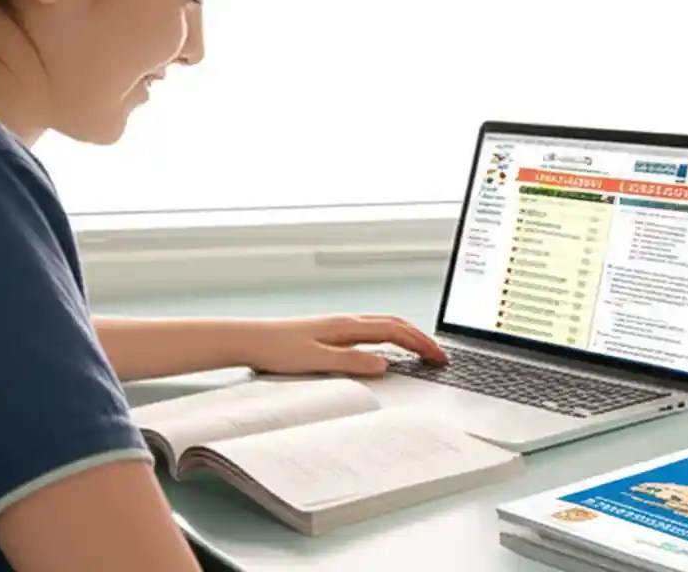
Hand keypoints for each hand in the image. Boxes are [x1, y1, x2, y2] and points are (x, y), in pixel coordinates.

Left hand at [242, 314, 447, 376]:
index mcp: (347, 326)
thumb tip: (385, 365)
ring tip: (422, 350)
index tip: (439, 357)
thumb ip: (352, 362)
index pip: (395, 331)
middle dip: (420, 338)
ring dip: (406, 335)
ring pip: (382, 325)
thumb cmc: (276, 349)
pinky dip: (389, 337)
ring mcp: (338, 325)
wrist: (248, 339)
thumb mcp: (317, 361)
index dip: (421, 344)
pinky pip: (369, 331)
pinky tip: (386, 349)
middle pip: (394, 324)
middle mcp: (346, 322)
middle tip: (439, 355)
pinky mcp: (329, 332)